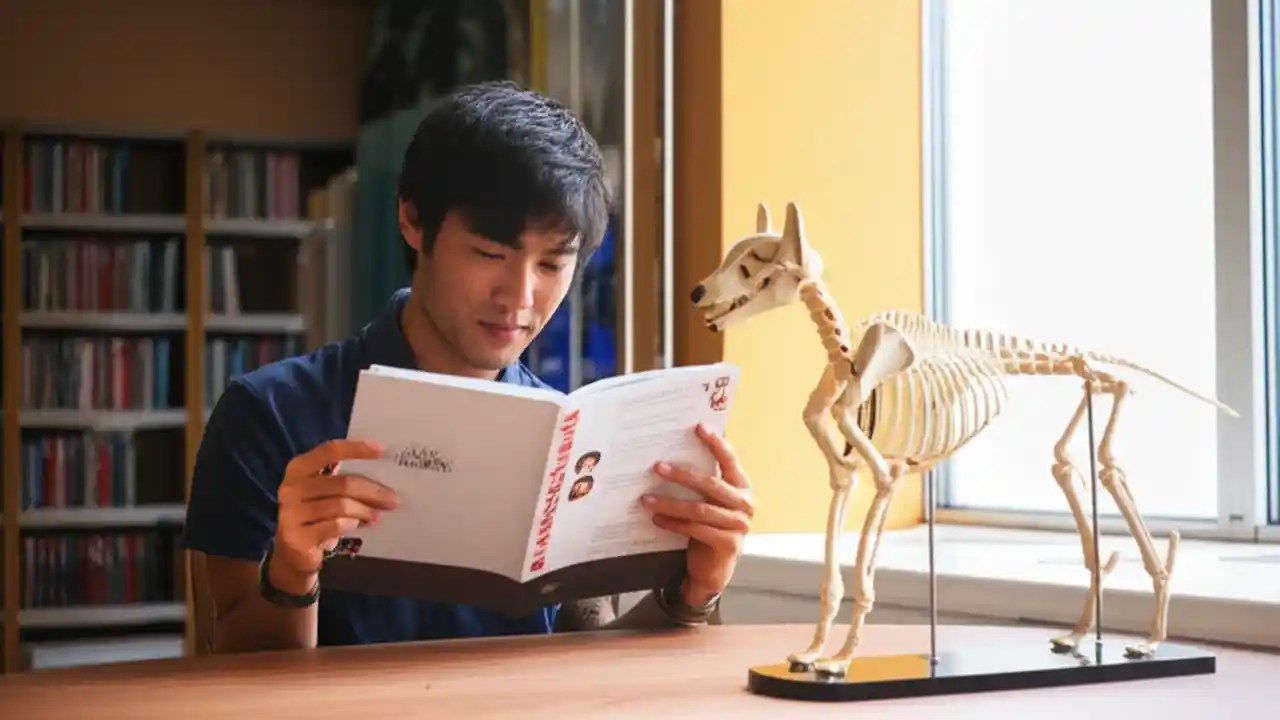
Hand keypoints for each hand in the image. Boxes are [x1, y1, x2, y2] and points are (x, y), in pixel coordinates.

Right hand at [270, 439, 398, 593]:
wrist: (292, 552)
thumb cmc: (315, 514)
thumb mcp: (323, 492)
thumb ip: (344, 480)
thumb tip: (383, 480)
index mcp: (299, 468)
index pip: (329, 451)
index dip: (356, 449)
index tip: (382, 450)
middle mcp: (291, 488)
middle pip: (343, 483)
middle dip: (372, 491)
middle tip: (393, 499)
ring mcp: (291, 513)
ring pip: (341, 506)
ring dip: (365, 510)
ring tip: (377, 515)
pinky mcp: (297, 537)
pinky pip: (335, 526)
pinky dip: (352, 524)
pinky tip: (360, 526)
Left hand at [643, 424, 753, 606]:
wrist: (714, 569)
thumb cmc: (709, 528)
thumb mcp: (709, 503)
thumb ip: (703, 483)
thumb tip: (672, 454)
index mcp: (742, 487)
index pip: (730, 460)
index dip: (715, 443)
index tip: (698, 427)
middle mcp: (745, 504)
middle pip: (711, 484)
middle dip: (682, 475)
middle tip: (657, 467)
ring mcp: (739, 525)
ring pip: (700, 509)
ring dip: (670, 503)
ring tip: (646, 499)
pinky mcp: (728, 544)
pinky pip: (696, 529)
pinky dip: (674, 523)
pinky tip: (657, 519)